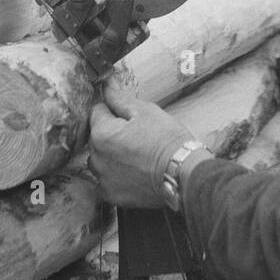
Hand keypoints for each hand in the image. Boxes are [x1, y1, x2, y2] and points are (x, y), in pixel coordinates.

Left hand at [88, 80, 197, 208]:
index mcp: (102, 133)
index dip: (112, 111)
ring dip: (110, 155)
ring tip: (136, 155)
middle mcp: (96, 157)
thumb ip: (119, 98)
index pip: (96, 111)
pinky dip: (114, 175)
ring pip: (99, 159)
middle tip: (137, 136)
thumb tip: (106, 84)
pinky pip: (105, 180)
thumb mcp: (145, 111)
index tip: (129, 117)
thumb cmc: (166, 139)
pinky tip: (133, 172)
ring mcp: (102, 178)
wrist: (183, 174)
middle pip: (96, 137)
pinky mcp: (110, 195)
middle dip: (111, 133)